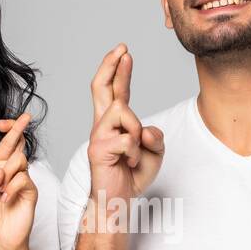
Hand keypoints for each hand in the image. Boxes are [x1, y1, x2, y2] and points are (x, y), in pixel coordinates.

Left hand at [0, 110, 36, 249]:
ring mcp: (22, 181)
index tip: (11, 120)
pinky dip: (12, 187)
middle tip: (24, 118)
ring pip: (19, 160)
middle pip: (16, 146)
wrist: (1, 239)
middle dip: (16, 131)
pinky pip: (22, 178)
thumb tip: (1, 169)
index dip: (10, 131)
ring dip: (7, 173)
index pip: (5, 147)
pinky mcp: (31, 191)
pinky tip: (7, 198)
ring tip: (2, 190)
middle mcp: (10, 173)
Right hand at [87, 44, 163, 205]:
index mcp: (115, 123)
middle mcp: (102, 124)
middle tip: (122, 48)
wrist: (117, 201)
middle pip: (101, 86)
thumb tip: (143, 128)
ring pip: (122, 110)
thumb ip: (154, 136)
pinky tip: (129, 164)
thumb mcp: (154, 153)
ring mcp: (97, 135)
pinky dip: (135, 153)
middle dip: (110, 65)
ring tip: (134, 153)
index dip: (120, 70)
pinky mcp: (96, 149)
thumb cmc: (132, 176)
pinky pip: (127, 139)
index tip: (125, 51)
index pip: (116, 91)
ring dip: (136, 130)